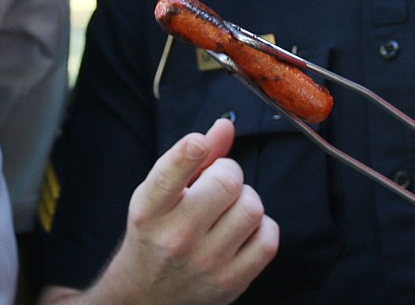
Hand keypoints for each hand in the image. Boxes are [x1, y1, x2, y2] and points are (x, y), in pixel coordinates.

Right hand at [92, 117, 277, 304]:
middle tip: (219, 184)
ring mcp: (205, 264)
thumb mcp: (159, 196)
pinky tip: (242, 232)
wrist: (146, 297)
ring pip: (252, 208)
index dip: (189, 152)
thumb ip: (191, 159)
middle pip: (227, 182)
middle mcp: (174, 239)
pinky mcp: (230, 282)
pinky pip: (268, 238)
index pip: (169, 176)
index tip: (198, 143)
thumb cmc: (156, 235)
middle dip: (229, 173)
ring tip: (229, 210)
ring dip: (247, 201)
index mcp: (149, 211)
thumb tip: (225, 126)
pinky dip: (262, 228)